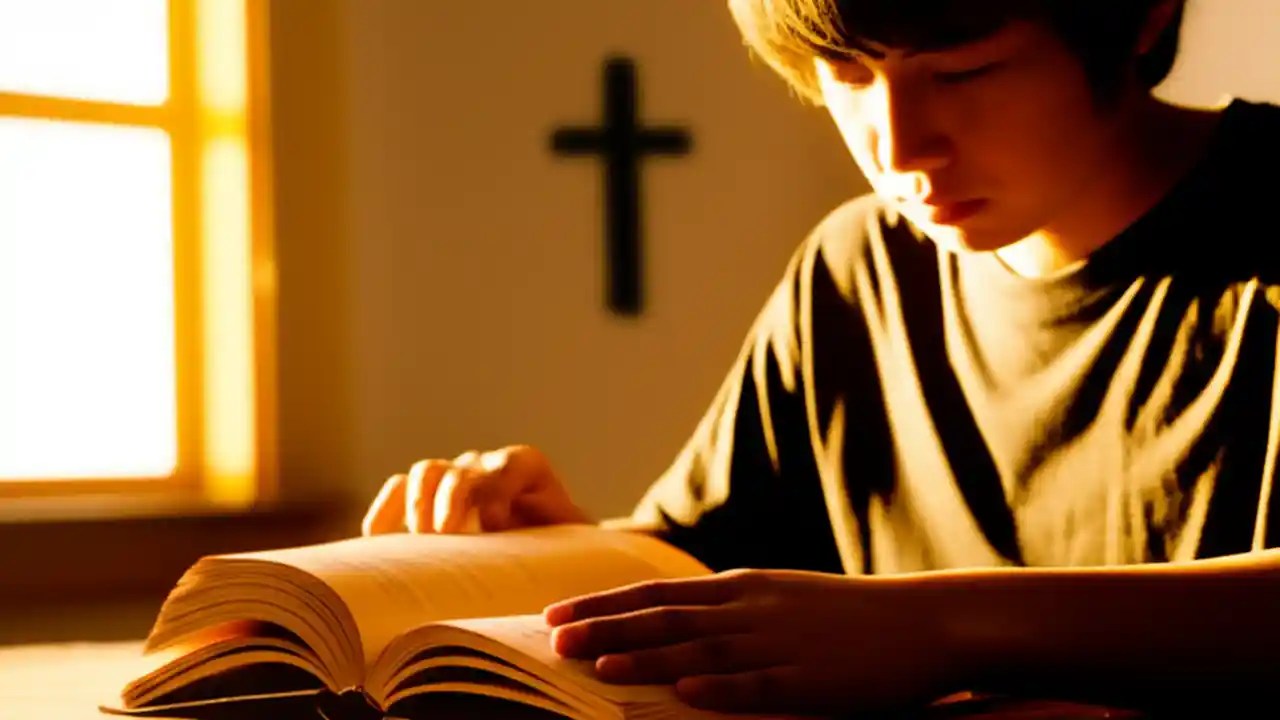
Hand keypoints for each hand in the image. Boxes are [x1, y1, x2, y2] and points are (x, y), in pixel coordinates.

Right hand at [361, 445, 591, 534]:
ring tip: (418, 540)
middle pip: (461, 469)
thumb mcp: (566, 539)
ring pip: (426, 473)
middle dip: (451, 499)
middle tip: (445, 535)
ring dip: (418, 504)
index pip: (509, 467)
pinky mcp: (426, 498)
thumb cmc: (558, 548)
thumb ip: (550, 535)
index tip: (493, 527)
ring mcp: (453, 477)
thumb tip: (508, 537)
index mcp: (525, 467)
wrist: (545, 552)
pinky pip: (398, 491)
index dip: (497, 493)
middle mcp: (486, 465)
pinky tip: (377, 540)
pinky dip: (386, 512)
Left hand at [543, 569, 962, 715]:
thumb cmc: (844, 615)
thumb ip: (727, 609)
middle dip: (607, 629)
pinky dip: (722, 691)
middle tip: (554, 640)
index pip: (656, 595)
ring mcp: (781, 644)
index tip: (556, 615)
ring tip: (600, 665)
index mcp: (741, 588)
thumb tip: (672, 622)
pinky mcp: (812, 680)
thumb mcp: (778, 597)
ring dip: (649, 659)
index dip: (603, 605)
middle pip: (666, 619)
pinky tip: (687, 696)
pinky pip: (760, 688)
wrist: (922, 621)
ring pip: (702, 652)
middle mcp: (751, 609)